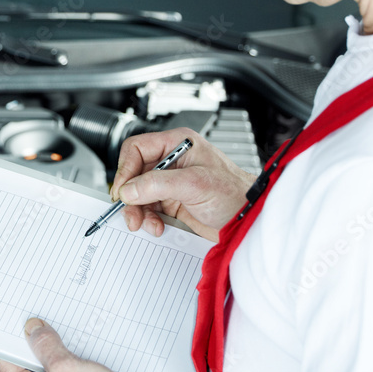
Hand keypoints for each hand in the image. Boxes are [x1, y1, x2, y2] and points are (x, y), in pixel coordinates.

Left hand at [0, 318, 145, 371]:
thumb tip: (33, 331)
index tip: (21, 321)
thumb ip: (46, 345)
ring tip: (74, 353)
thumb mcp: (67, 367)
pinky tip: (86, 368)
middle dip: (40, 347)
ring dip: (60, 360)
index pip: (6, 359)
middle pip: (28, 366)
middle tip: (52, 332)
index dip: (12, 337)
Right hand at [110, 128, 256, 240]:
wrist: (250, 220)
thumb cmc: (236, 194)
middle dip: (129, 195)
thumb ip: (157, 185)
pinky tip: (156, 226)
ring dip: (137, 211)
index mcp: (178, 145)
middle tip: (130, 212)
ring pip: (137, 194)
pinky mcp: (172, 202)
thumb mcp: (195, 184)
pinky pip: (147, 209)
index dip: (126, 169)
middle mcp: (172, 161)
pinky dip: (147, 219)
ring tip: (143, 224)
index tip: (122, 190)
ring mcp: (171, 183)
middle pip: (133, 174)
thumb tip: (128, 190)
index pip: (137, 149)